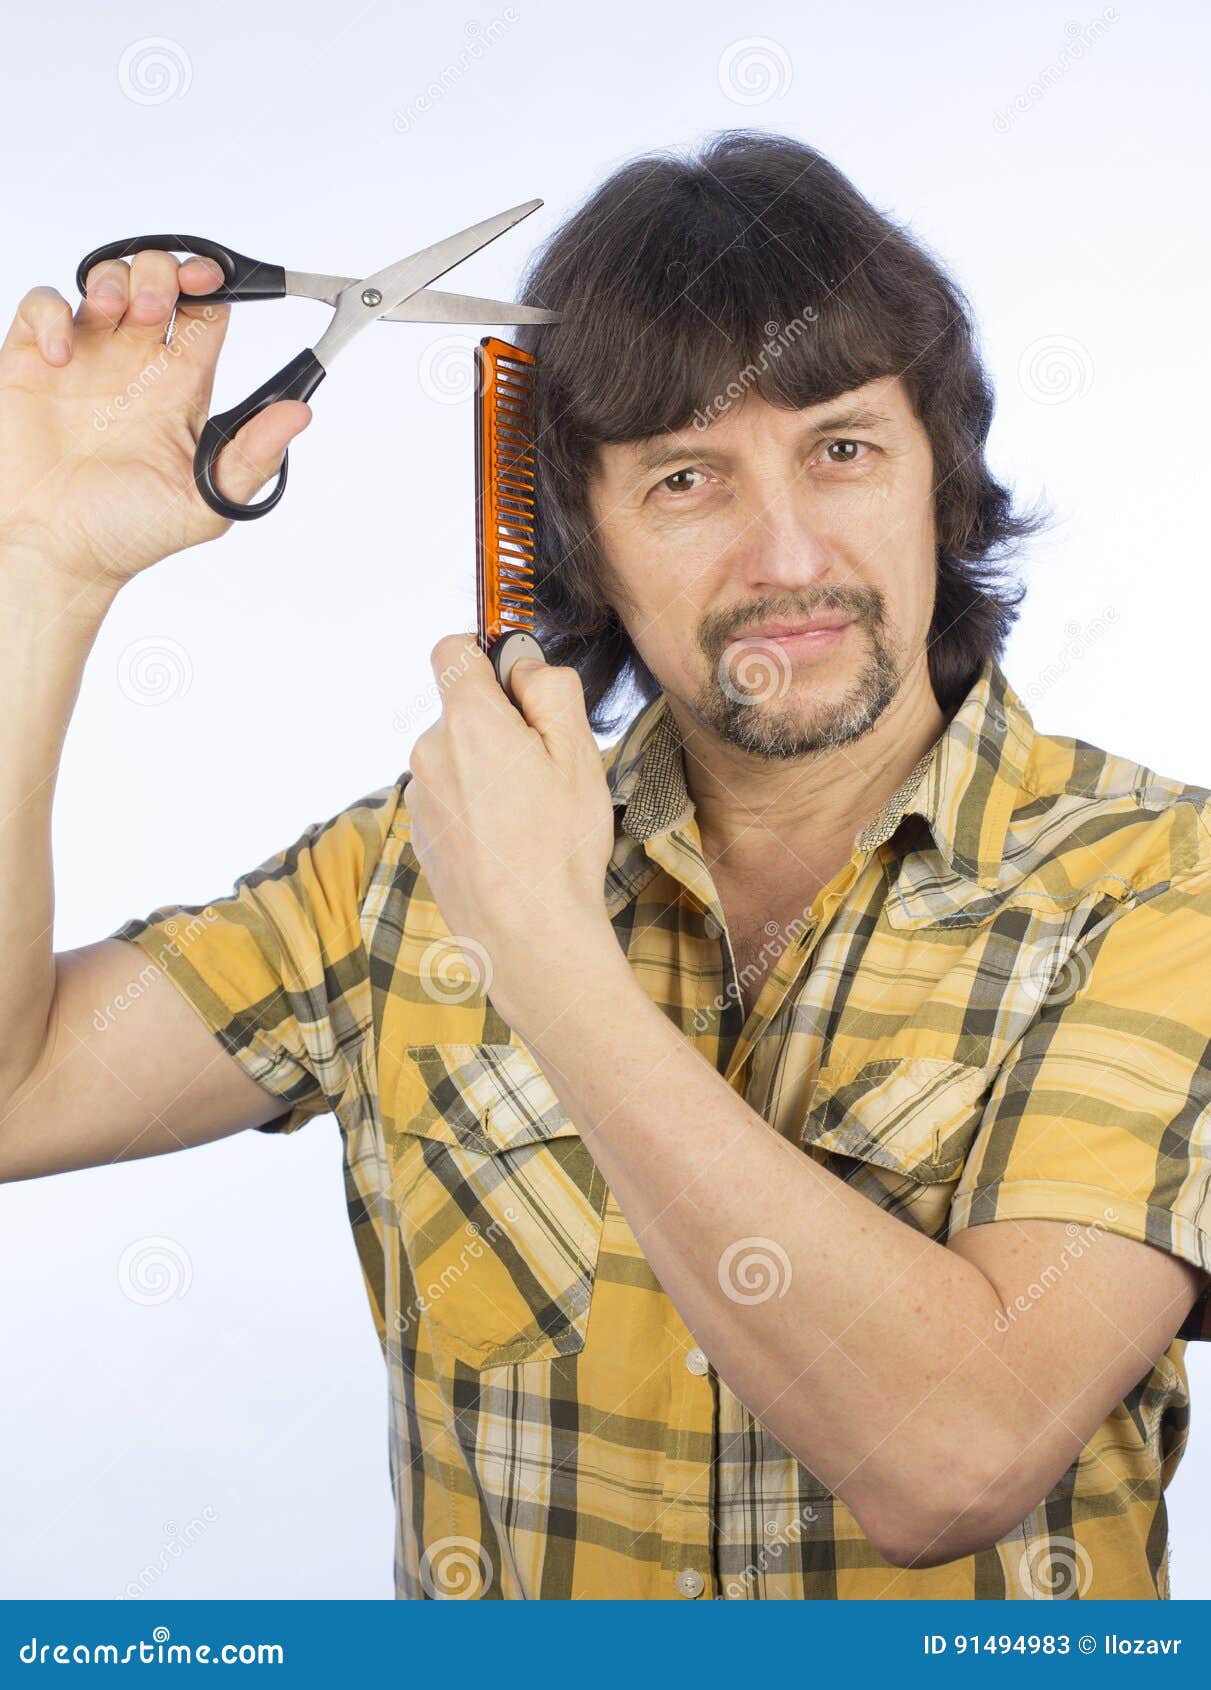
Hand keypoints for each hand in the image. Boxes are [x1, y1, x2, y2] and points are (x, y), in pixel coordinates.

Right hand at [0, 246, 312, 604]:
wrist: (55, 553)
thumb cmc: (127, 533)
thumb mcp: (205, 501)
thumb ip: (253, 456)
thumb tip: (300, 414)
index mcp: (181, 387)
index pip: (207, 312)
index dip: (213, 285)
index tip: (211, 282)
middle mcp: (136, 364)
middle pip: (159, 280)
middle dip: (161, 272)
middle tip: (155, 307)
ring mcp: (86, 359)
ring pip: (103, 280)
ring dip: (112, 280)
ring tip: (112, 312)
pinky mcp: (33, 361)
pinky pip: (41, 306)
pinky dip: (51, 315)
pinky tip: (61, 355)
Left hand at [405, 633, 616, 1031]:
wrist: (528, 937)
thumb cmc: (557, 845)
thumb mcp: (577, 753)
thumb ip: (550, 689)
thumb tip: (525, 665)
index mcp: (466, 720)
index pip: (452, 649)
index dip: (487, 653)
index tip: (520, 683)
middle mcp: (429, 752)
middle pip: (462, 710)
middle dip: (501, 724)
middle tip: (547, 768)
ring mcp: (421, 797)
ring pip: (458, 757)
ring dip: (490, 770)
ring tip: (532, 816)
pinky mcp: (423, 836)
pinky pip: (453, 799)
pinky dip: (478, 807)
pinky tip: (511, 844)